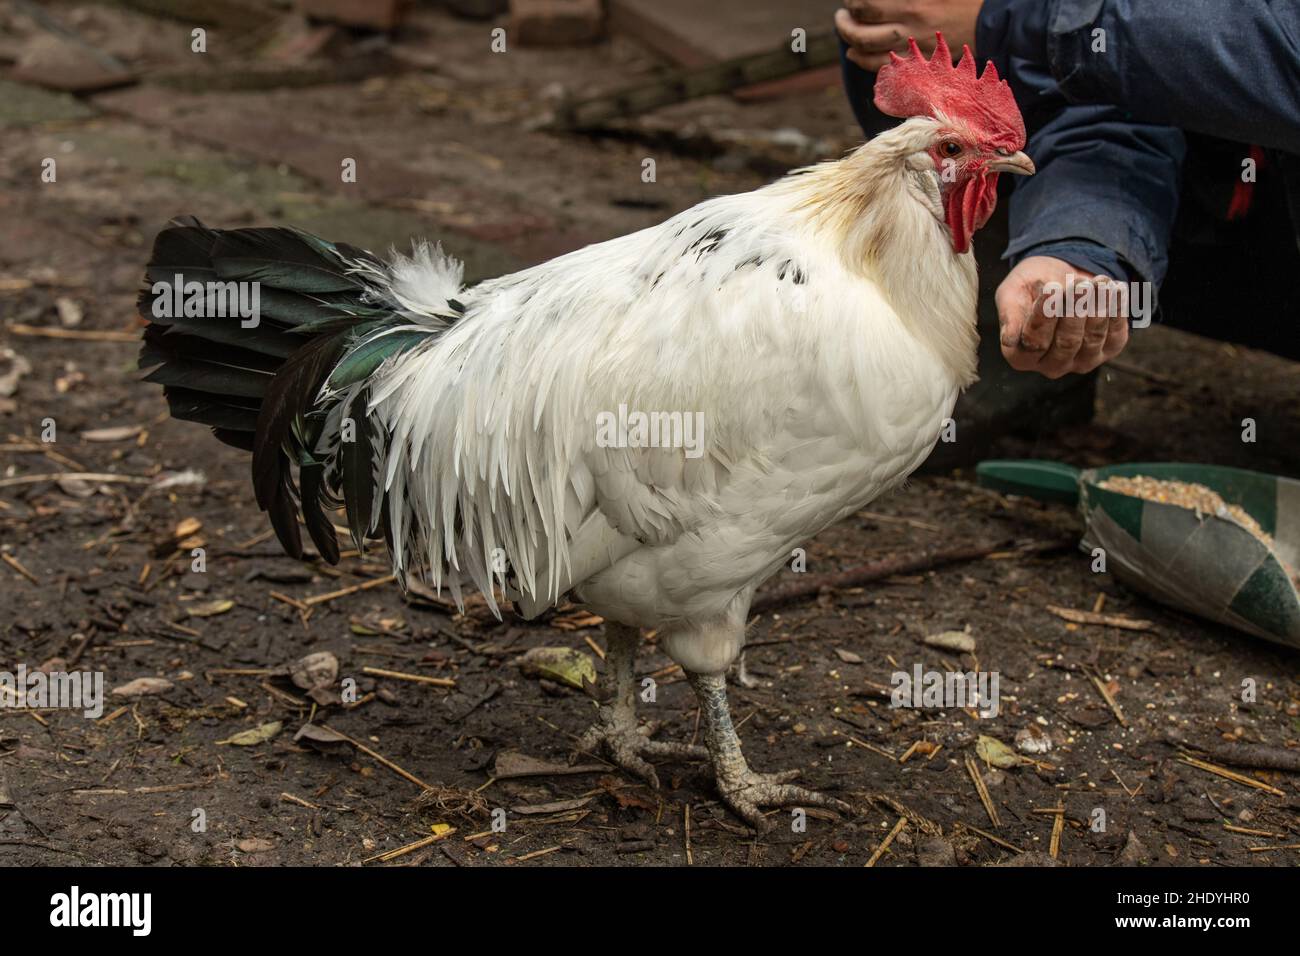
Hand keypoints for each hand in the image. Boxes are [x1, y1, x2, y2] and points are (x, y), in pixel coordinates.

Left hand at [834, 0, 983, 71]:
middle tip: (841, 16)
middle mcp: (909, 21)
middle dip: (844, 23)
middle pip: (861, 28)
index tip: (848, 0)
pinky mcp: (918, 60)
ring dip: (850, 42)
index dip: (851, 2)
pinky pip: (882, 66)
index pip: (865, 3)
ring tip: (846, 33)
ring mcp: (912, 43)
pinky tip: (857, 54)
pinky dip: (864, 61)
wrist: (992, 20)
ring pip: (868, 49)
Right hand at [995, 256, 1130, 377]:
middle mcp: (1051, 365)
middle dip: (1074, 311)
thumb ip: (1009, 315)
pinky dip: (1116, 309)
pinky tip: (1114, 288)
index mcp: (1022, 356)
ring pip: (1091, 339)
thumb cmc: (1031, 286)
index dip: (1044, 317)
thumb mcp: (1012, 293)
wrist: (1060, 276)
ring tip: (1097, 282)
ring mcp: (1081, 361)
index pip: (1034, 343)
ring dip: (1097, 307)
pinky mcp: (1108, 350)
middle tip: (1079, 285)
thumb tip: (1009, 340)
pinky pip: (1116, 335)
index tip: (1051, 289)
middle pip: (1066, 344)